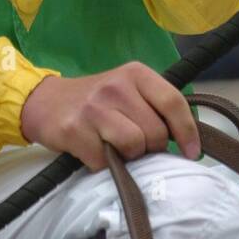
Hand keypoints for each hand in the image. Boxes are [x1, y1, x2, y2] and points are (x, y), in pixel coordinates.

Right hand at [19, 62, 199, 172]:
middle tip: (138, 147)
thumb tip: (189, 141)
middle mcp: (116, 86)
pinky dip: (104, 165)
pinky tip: (94, 152)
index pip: (173, 102)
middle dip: (152, 147)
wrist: (46, 102)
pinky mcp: (75, 130)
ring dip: (129, 157)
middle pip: (155, 132)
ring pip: (134, 146)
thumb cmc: (96, 101)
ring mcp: (94, 108)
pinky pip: (105, 162)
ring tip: (116, 149)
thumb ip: (155, 106)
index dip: (187, 131)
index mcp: (135, 73)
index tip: (192, 152)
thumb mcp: (127, 90)